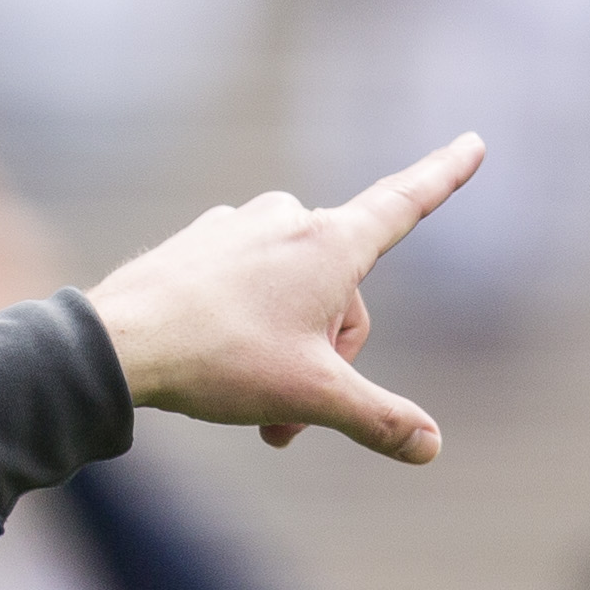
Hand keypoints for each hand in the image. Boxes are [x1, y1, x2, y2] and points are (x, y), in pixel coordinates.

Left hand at [85, 134, 485, 463]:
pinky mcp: (194, 242)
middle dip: (322, 357)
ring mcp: (237, 225)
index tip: (474, 142)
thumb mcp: (311, 396)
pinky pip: (238, 286)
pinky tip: (206, 355)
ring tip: (242, 391)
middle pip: (338, 294)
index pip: (406, 203)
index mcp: (332, 242)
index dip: (444, 175)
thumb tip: (430, 447)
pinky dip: (237, 324)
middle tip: (282, 420)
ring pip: (286, 294)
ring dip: (279, 348)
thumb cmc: (219, 360)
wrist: (115, 345)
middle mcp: (289, 217)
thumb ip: (376, 419)